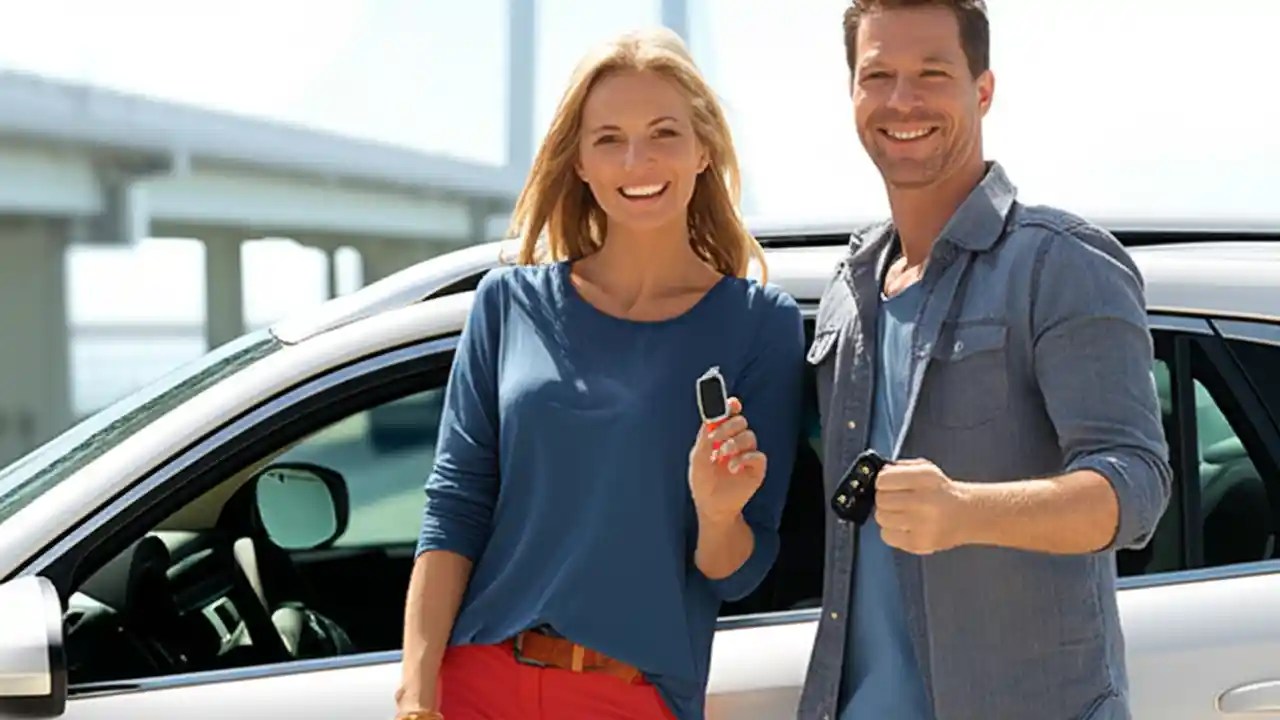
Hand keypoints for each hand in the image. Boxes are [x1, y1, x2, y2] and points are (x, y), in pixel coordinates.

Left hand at [688, 398, 766, 524]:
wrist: (711, 506)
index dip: (732, 407)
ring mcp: (747, 455)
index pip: (730, 416)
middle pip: (741, 422)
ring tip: (723, 455)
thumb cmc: (703, 482)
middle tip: (717, 437)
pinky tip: (732, 467)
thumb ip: (704, 438)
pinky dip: (744, 458)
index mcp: (721, 437)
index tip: (731, 403)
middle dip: (729, 426)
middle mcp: (736, 443)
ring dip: (734, 443)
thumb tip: (710, 420)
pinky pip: (758, 455)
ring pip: (750, 436)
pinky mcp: (756, 469)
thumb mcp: (698, 458)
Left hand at [874, 458, 971, 554]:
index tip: (889, 485)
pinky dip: (891, 531)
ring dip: (887, 515)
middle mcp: (924, 501)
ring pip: (881, 518)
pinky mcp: (918, 543)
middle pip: (881, 499)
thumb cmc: (941, 491)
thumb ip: (899, 468)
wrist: (966, 515)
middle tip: (897, 500)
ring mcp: (921, 524)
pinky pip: (886, 536)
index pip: (883, 479)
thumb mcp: (925, 468)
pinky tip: (903, 526)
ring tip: (901, 513)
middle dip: (885, 499)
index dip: (883, 482)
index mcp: (925, 478)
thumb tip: (878, 475)